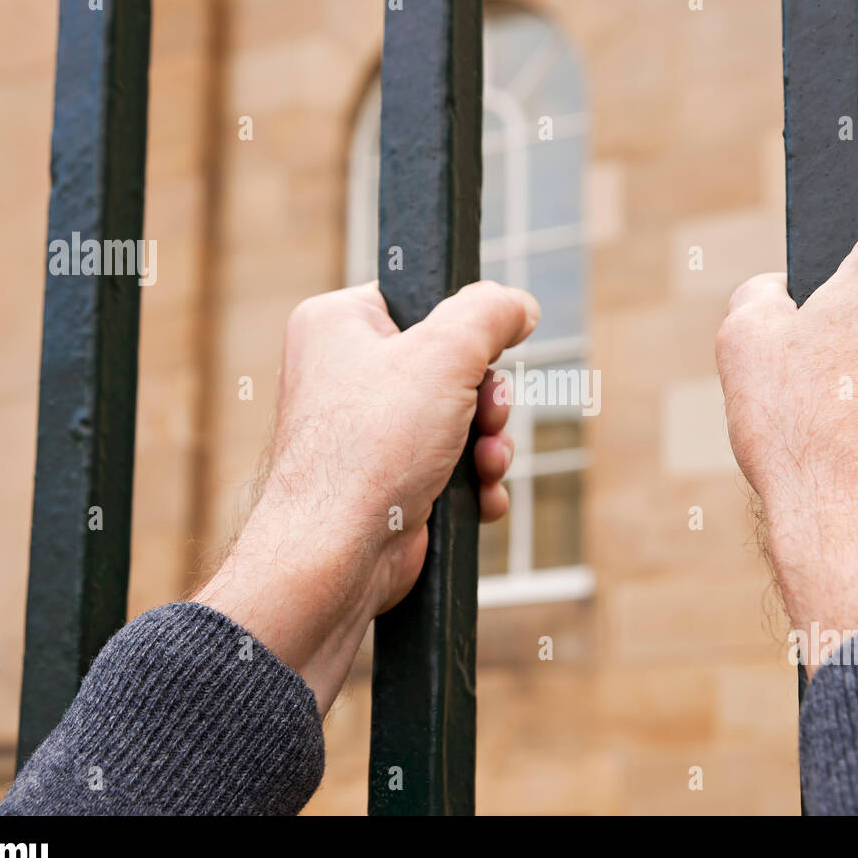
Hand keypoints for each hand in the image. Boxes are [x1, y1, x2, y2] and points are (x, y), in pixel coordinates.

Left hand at [194, 280, 538, 712]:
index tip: (483, 355)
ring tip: (487, 466)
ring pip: (460, 420)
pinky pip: (451, 467)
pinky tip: (481, 499)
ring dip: (491, 446)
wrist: (339, 554)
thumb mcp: (445, 354)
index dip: (464, 330)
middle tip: (488, 418)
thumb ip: (489, 313)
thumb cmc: (371, 450)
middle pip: (452, 366)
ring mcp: (367, 433)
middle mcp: (346, 374)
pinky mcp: (388, 481)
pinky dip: (475, 484)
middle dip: (488, 401)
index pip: (422, 302)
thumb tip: (518, 305)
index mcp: (339, 324)